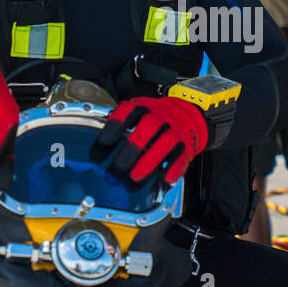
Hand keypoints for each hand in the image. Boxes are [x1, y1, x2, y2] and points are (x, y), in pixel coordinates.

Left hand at [93, 96, 207, 183]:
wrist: (188, 114)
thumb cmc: (156, 118)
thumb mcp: (139, 114)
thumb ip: (122, 126)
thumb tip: (99, 150)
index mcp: (144, 107)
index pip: (129, 111)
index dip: (116, 126)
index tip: (104, 142)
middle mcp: (160, 116)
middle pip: (148, 127)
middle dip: (133, 147)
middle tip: (119, 165)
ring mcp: (175, 129)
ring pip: (166, 142)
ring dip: (151, 160)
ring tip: (137, 176)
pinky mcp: (187, 144)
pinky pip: (182, 155)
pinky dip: (174, 168)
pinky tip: (165, 178)